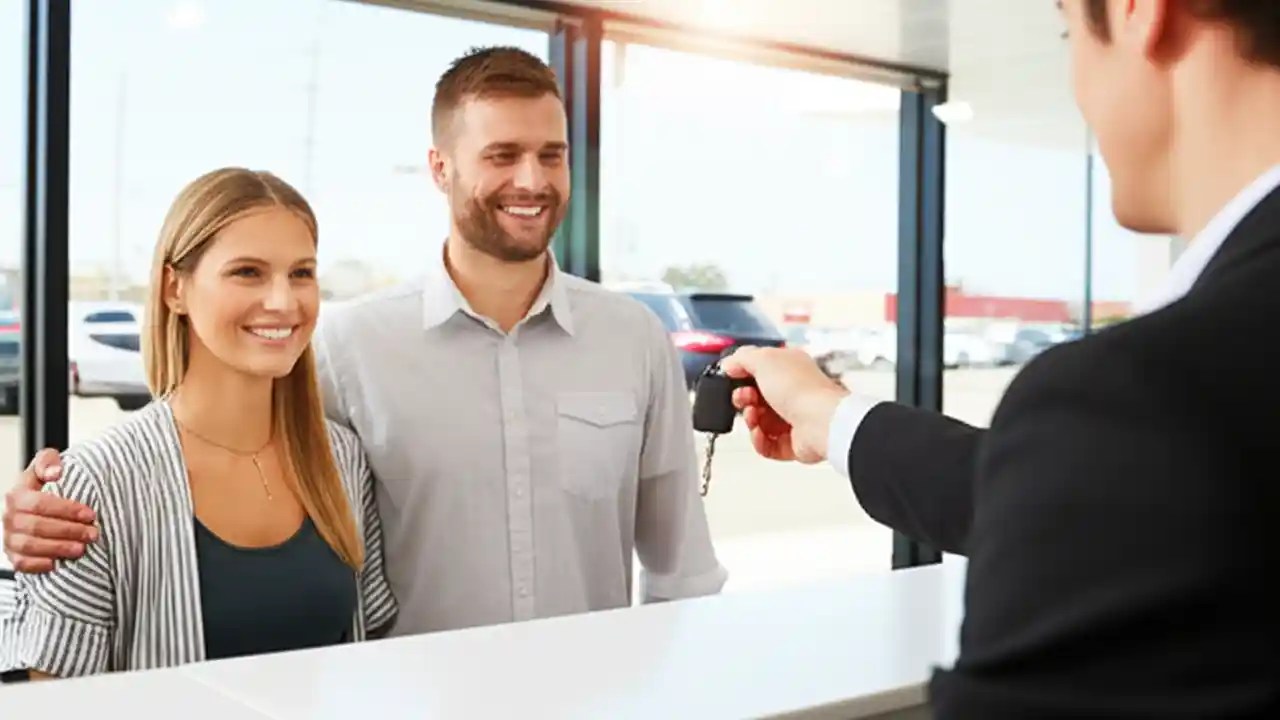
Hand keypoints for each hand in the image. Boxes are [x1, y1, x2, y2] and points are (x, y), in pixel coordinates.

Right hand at [3, 448, 96, 572]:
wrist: (37, 505)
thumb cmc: (45, 485)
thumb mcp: (47, 465)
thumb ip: (48, 461)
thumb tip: (55, 472)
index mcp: (17, 495)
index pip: (39, 504)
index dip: (67, 510)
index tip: (90, 514)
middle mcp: (10, 517)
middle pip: (37, 526)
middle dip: (69, 531)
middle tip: (92, 534)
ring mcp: (10, 537)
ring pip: (30, 546)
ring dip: (58, 548)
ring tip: (81, 549)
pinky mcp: (13, 554)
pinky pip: (21, 563)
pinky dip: (38, 564)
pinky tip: (56, 563)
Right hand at [719, 346, 849, 463]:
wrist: (821, 422)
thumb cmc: (801, 388)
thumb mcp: (764, 359)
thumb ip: (742, 358)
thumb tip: (730, 364)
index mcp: (789, 367)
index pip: (760, 369)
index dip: (743, 374)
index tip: (733, 376)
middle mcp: (792, 391)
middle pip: (756, 397)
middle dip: (743, 399)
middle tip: (744, 398)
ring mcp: (793, 418)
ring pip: (759, 422)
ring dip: (749, 420)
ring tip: (753, 417)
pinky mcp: (793, 442)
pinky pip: (767, 444)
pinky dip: (759, 441)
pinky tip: (759, 433)